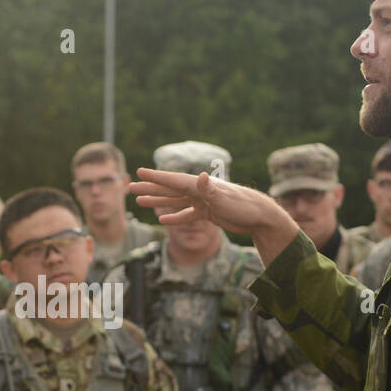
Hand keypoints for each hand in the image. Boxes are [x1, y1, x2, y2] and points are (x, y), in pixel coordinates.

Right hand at [131, 168, 298, 263]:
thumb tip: (201, 176)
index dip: (155, 177)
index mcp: (200, 186)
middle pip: (169, 189)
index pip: (173, 180)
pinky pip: (187, 215)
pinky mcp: (208, 213)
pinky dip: (175, 217)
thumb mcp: (225, 199)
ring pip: (175, 201)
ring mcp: (203, 202)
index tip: (139, 172)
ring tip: (140, 201)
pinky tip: (163, 219)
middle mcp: (199, 191)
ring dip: (158, 201)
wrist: (261, 217)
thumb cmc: (244, 207)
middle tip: (130, 187)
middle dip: (150, 188)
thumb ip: (210, 190)